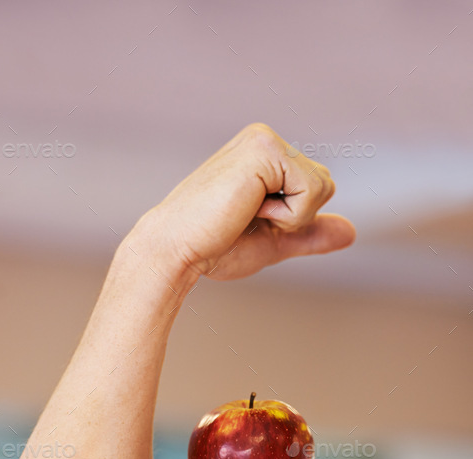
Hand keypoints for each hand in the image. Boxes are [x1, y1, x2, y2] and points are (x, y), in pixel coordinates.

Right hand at [138, 123, 355, 281]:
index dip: (293, 220)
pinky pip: (311, 190)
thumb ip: (308, 233)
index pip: (316, 188)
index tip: (247, 222)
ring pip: (323, 186)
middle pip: (325, 184)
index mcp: (264, 156)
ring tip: (245, 214)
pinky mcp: (264, 149)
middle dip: (296, 217)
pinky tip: (247, 209)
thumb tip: (352, 232)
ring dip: (290, 217)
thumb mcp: (271, 242)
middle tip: (246, 220)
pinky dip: (287, 214)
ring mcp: (263, 140)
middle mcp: (265, 140)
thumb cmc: (212, 248)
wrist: (175, 250)